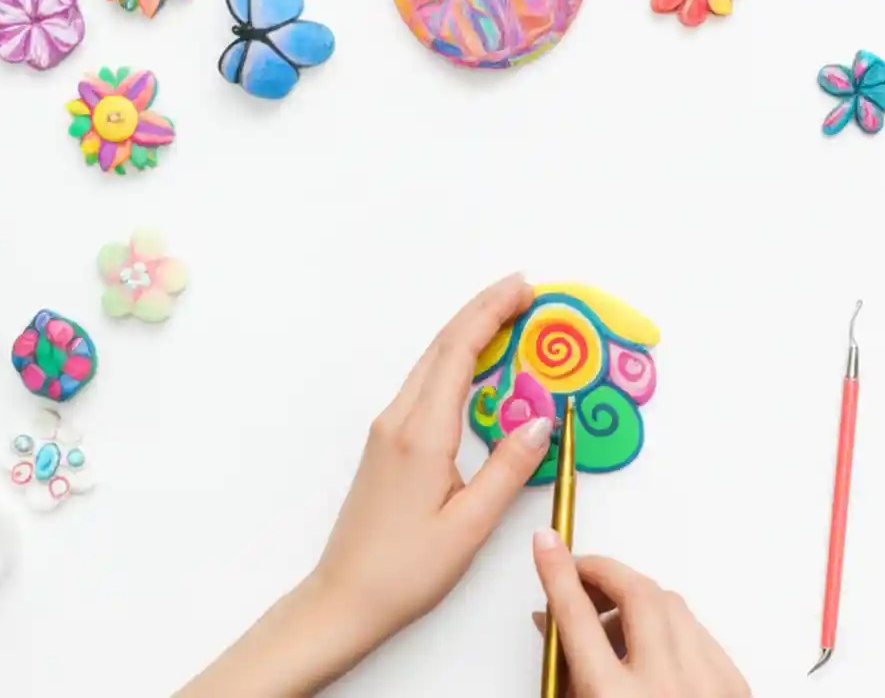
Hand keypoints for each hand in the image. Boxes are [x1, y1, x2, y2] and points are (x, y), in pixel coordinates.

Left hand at [180, 274, 550, 696]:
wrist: (344, 598)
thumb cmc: (405, 570)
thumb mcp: (470, 525)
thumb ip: (508, 468)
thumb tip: (541, 419)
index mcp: (421, 434)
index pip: (459, 352)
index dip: (491, 312)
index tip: (524, 287)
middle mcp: (398, 421)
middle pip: (442, 346)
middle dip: (482, 311)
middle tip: (524, 290)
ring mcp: (387, 431)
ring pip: (431, 364)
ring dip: (468, 335)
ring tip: (508, 320)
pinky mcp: (386, 445)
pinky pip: (424, 387)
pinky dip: (455, 364)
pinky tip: (476, 370)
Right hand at [532, 530, 750, 697]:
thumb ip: (565, 670)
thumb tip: (553, 619)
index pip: (576, 617)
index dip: (557, 572)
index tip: (546, 544)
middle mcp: (664, 690)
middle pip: (634, 594)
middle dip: (603, 572)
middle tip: (580, 573)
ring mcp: (707, 685)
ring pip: (670, 605)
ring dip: (636, 601)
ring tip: (612, 622)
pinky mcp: (734, 687)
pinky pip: (698, 632)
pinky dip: (670, 627)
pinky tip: (651, 648)